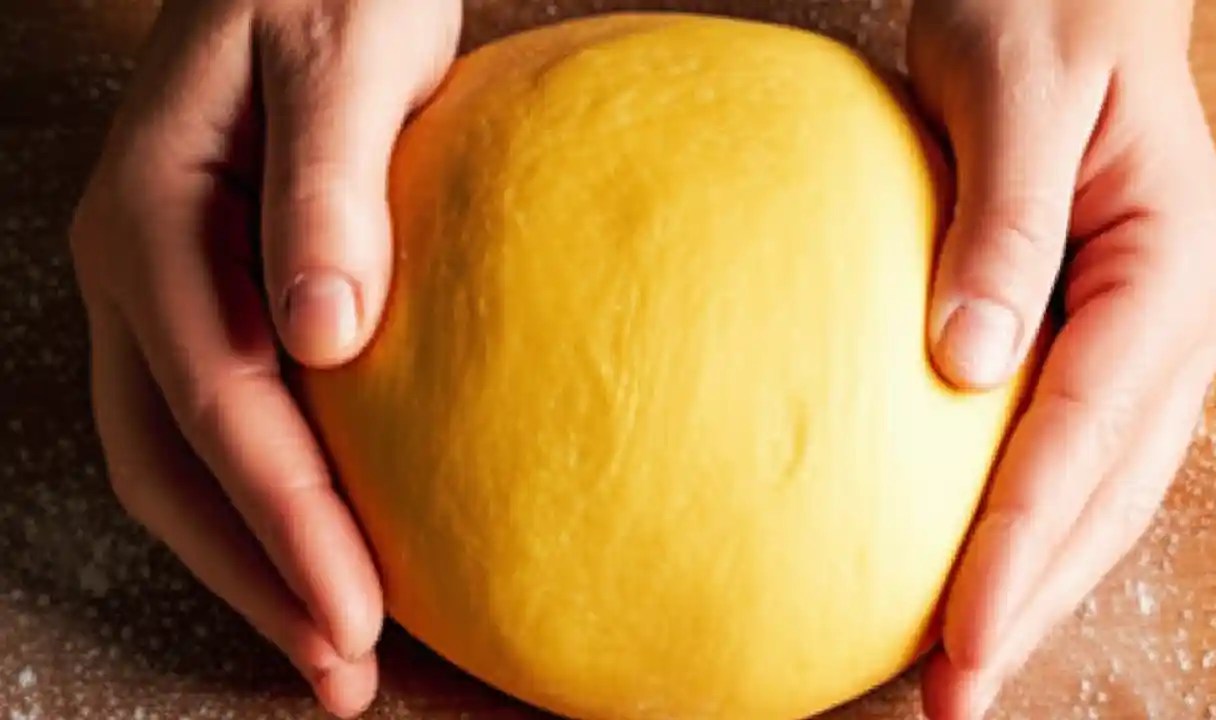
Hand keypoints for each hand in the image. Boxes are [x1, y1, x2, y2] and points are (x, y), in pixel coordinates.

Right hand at [69, 0, 459, 714]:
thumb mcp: (346, 53)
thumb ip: (328, 186)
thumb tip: (331, 338)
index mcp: (154, 213)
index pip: (222, 402)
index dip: (284, 522)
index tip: (354, 615)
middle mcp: (135, 265)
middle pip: (175, 462)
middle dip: (256, 579)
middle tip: (340, 676)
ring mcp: (164, 283)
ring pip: (182, 457)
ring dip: (253, 560)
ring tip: (332, 650)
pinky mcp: (215, 289)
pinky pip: (222, 416)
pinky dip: (268, 498)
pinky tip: (329, 544)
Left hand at [906, 1, 1215, 716]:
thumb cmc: (1041, 12)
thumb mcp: (1017, 93)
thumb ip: (1002, 228)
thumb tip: (963, 367)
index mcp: (1169, 276)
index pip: (1085, 440)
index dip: (1023, 550)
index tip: (962, 643)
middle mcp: (1168, 326)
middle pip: (1100, 497)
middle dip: (1028, 605)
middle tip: (949, 701)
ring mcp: (1133, 341)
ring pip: (1088, 495)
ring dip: (1027, 586)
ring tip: (952, 673)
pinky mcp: (1081, 339)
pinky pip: (1056, 454)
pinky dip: (1016, 525)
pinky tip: (965, 572)